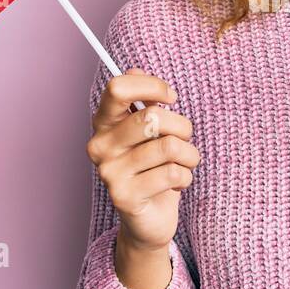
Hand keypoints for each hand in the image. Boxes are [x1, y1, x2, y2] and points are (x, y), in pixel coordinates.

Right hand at [85, 67, 200, 252]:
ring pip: (168, 146)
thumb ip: (144, 101)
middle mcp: (100, 145)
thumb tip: (136, 69)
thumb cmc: (154, 166)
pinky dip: (186, 177)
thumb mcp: (151, 131)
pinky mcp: (124, 196)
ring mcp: (109, 172)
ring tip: (185, 164)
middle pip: (151, 117)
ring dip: (189, 155)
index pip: (118, 88)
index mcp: (104, 123)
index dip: (151, 86)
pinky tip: (177, 184)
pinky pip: (172, 173)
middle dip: (181, 126)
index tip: (171, 97)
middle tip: (184, 139)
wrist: (149, 219)